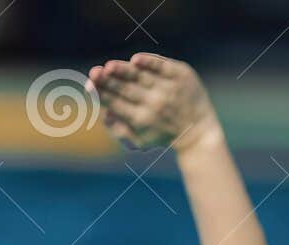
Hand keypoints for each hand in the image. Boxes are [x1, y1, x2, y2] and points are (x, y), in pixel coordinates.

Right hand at [87, 53, 217, 152]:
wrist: (198, 131)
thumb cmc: (163, 135)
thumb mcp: (140, 141)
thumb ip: (120, 130)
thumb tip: (104, 114)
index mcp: (141, 120)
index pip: (117, 103)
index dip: (102, 93)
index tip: (90, 85)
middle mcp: (154, 105)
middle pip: (126, 90)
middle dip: (108, 82)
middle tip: (93, 73)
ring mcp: (168, 88)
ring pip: (141, 77)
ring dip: (123, 71)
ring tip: (109, 67)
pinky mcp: (180, 75)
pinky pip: (162, 66)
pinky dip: (149, 62)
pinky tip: (135, 59)